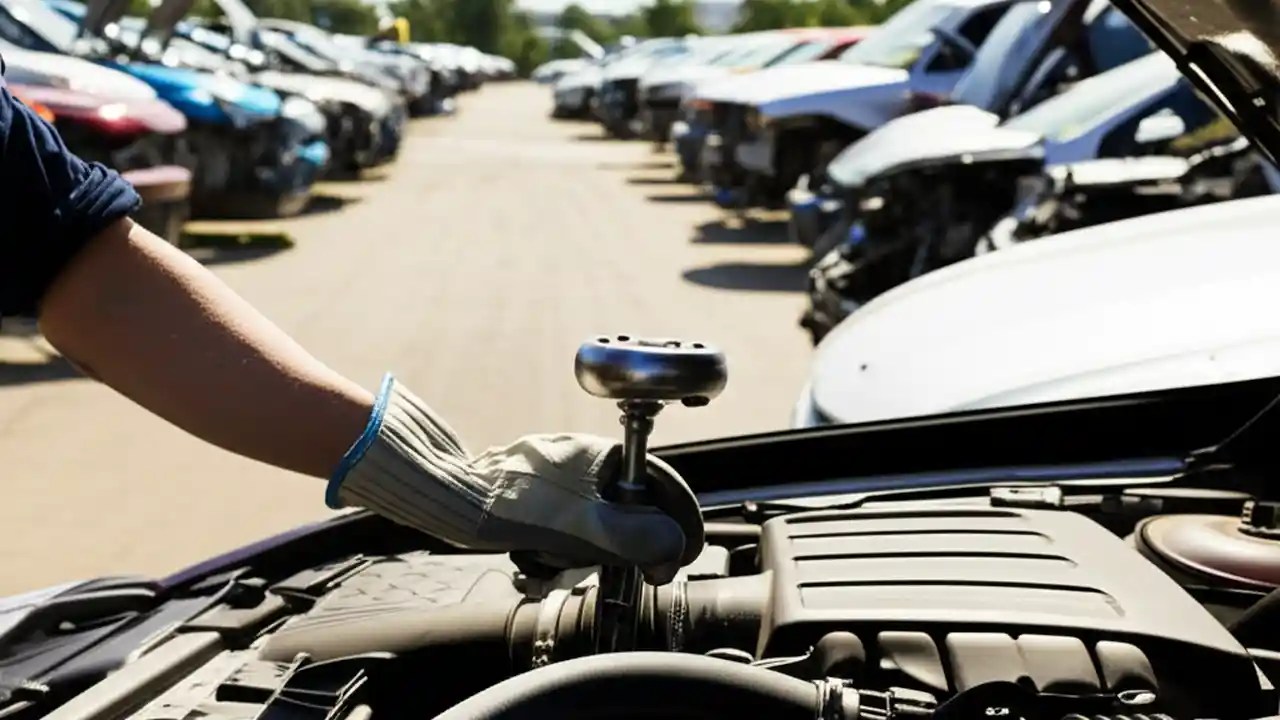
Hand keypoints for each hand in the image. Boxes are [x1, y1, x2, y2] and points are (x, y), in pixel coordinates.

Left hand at [471, 434, 703, 584]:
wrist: (452, 501)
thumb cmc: (517, 508)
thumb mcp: (589, 527)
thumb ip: (639, 538)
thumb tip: (674, 546)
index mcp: (606, 454)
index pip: (663, 485)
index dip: (678, 522)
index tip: (681, 554)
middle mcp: (586, 458)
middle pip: (632, 509)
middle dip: (620, 544)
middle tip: (619, 568)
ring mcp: (560, 475)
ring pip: (598, 523)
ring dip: (584, 550)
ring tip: (556, 558)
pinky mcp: (536, 493)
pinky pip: (567, 526)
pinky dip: (559, 547)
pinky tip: (538, 554)